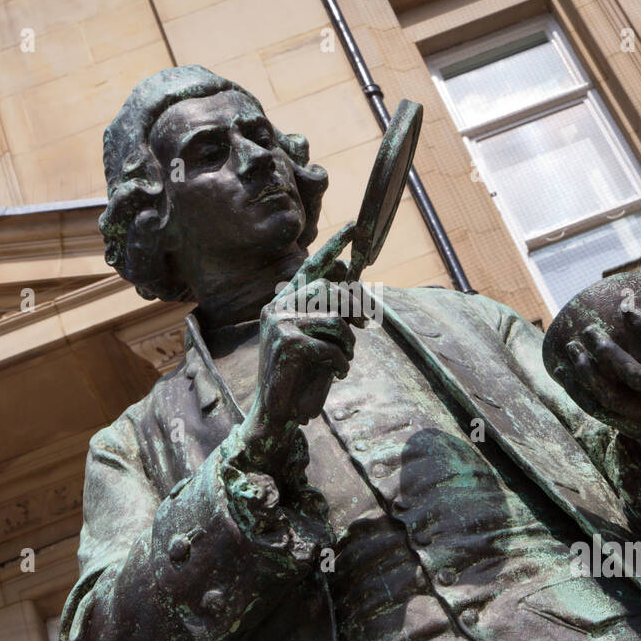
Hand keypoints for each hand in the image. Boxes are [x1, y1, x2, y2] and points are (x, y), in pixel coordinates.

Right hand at [238, 263, 365, 472]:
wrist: (274, 413)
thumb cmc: (299, 377)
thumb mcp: (316, 340)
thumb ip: (328, 312)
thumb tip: (351, 281)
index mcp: (282, 302)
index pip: (311, 268)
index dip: (333, 247)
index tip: (353, 226)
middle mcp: (277, 307)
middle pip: (332, 292)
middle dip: (356, 308)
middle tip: (365, 327)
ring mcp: (279, 324)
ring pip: (335, 320)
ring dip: (349, 343)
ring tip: (345, 359)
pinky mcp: (287, 344)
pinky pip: (331, 345)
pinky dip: (342, 362)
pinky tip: (338, 374)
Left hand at [551, 283, 640, 438]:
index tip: (625, 307)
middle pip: (636, 376)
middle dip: (610, 353)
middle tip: (589, 329)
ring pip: (611, 396)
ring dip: (588, 373)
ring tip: (571, 346)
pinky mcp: (624, 425)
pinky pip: (595, 409)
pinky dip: (576, 391)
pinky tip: (561, 370)